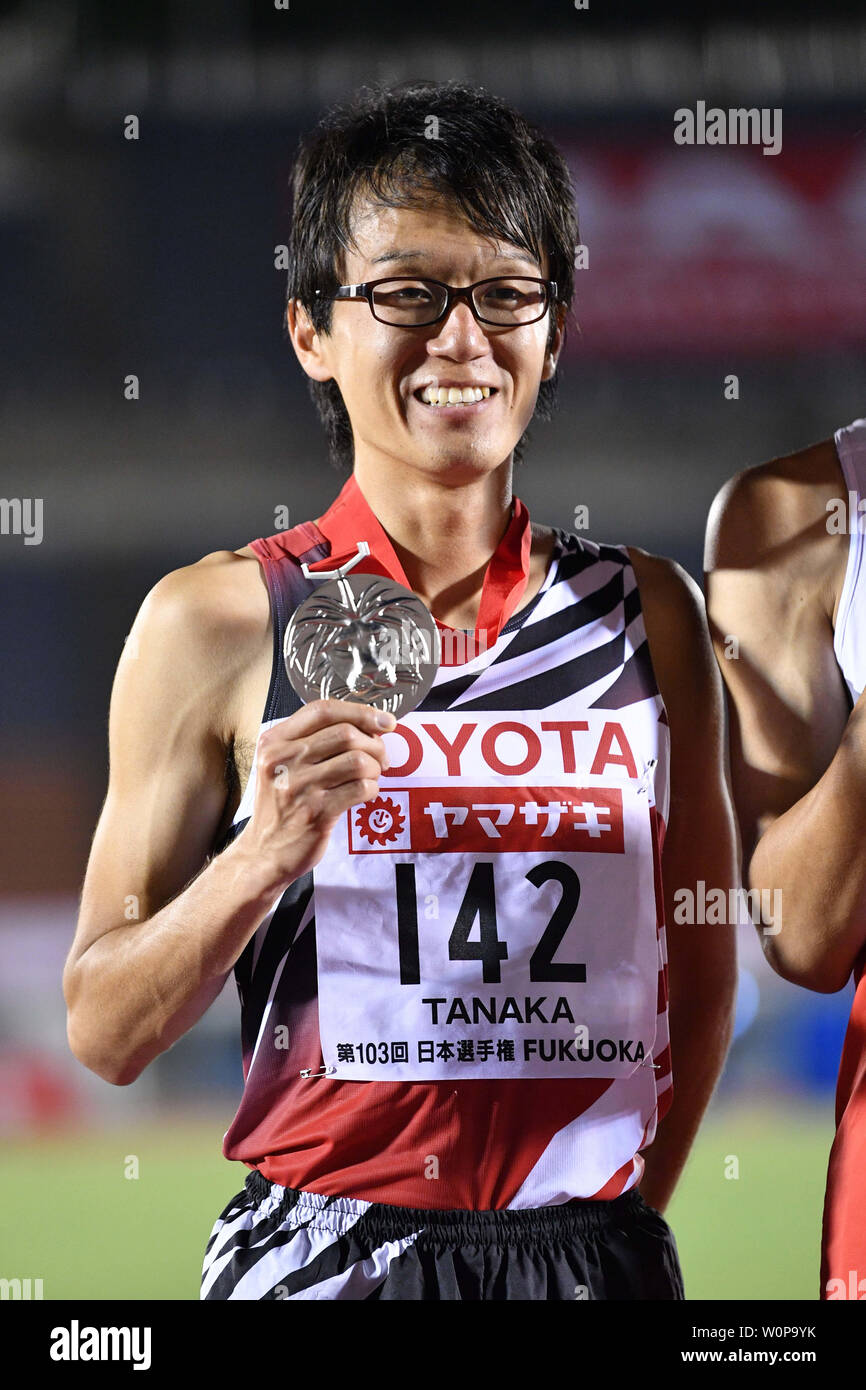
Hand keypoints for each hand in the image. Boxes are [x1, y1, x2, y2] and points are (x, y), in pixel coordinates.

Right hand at [238, 699, 395, 888]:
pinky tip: (364, 794)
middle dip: (375, 744)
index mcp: (274, 742)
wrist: (264, 852)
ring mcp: (299, 787)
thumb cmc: (280, 806)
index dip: (360, 711)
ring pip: (358, 761)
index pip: (323, 710)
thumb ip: (312, 740)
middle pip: (346, 733)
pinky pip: (361, 789)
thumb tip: (368, 725)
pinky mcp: (317, 813)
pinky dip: (372, 789)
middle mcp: (283, 760)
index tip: (385, 721)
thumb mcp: (280, 764)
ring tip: (370, 777)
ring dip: (375, 768)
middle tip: (381, 758)